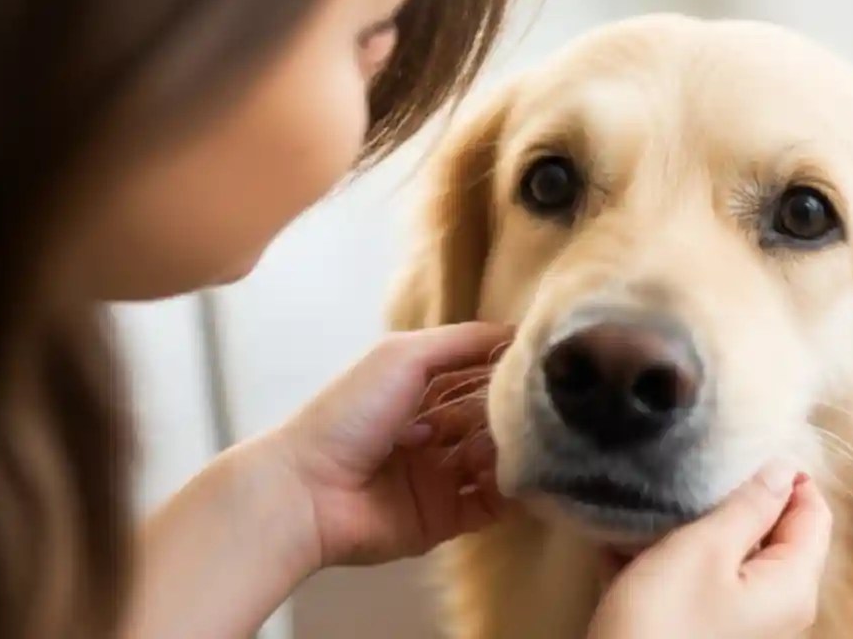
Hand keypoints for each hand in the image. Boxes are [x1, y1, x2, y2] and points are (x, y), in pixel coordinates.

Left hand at [272, 322, 513, 567]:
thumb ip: (462, 341)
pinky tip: (525, 476)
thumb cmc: (351, 413)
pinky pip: (492, 506)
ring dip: (514, 451)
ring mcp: (441, 478)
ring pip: (497, 462)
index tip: (545, 366)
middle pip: (491, 420)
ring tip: (523, 442)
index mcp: (420, 391)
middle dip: (513, 414)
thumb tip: (520, 332)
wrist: (307, 491)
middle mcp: (434, 432)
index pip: (479, 376)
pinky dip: (512, 492)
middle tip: (537, 410)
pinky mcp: (446, 520)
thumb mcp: (403, 355)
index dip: (508, 371)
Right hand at [587, 465, 832, 638]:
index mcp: (792, 585)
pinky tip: (627, 540)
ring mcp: (738, 620)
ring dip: (692, 525)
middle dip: (733, 498)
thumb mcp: (706, 549)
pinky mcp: (701, 627)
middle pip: (771, 532)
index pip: (814, 513)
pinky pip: (693, 577)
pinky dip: (667, 555)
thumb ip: (750, 506)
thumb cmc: (663, 620)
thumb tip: (783, 470)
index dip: (785, 475)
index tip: (740, 449)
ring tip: (657, 500)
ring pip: (727, 552)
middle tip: (694, 471)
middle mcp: (776, 606)